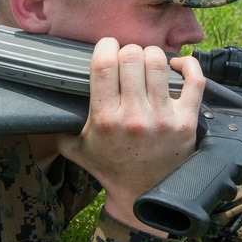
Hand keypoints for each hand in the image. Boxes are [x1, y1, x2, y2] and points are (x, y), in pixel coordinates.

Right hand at [56, 38, 205, 234]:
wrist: (144, 195)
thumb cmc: (110, 167)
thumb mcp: (75, 148)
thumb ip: (59, 124)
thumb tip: (46, 98)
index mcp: (105, 119)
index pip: (104, 64)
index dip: (105, 47)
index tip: (107, 47)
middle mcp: (134, 117)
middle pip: (132, 56)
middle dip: (128, 51)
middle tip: (127, 59)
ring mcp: (163, 118)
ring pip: (159, 62)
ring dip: (151, 55)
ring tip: (147, 63)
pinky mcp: (187, 121)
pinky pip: (194, 80)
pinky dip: (187, 65)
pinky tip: (176, 66)